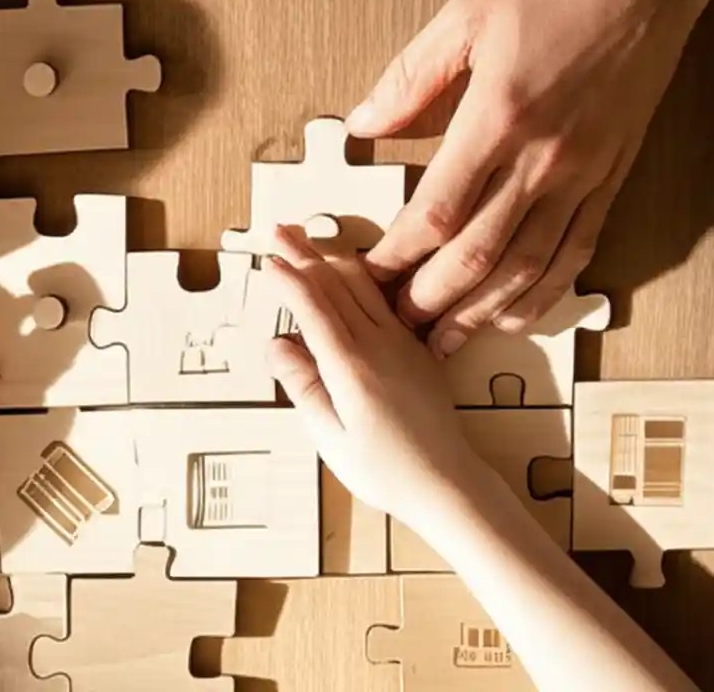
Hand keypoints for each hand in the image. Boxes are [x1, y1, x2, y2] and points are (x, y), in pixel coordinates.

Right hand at [263, 226, 477, 518]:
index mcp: (352, 368)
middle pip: (336, 284)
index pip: (313, 307)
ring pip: (363, 285)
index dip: (288, 280)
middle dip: (305, 254)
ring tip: (307, 238)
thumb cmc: (385, 471)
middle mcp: (379, 345)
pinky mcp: (415, 349)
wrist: (447, 484)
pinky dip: (358, 279)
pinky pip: (383, 301)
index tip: (266, 259)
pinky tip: (347, 271)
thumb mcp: (330, 438)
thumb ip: (303, 386)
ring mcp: (401, 343)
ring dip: (331, 258)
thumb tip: (276, 344)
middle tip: (277, 229)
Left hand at [347, 0, 713, 356]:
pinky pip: (578, 251)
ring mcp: (583, 174)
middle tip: (399, 321)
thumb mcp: (466, 17)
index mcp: (499, 118)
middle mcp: (544, 157)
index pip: (437, 212)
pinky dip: (546, 292)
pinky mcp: (611, 177)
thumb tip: (365, 121)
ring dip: (484, 311)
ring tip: (449, 337)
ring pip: (529, 266)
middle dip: (431, 298)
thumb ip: (410, 79)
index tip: (370, 274)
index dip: (397, 255)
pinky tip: (519, 313)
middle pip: (478, 254)